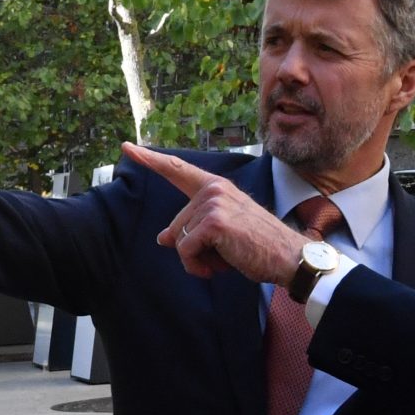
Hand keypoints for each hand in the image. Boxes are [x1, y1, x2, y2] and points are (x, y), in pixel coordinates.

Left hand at [120, 143, 308, 284]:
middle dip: (193, 249)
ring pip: (180, 241)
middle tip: (225, 253)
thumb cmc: (258, 246)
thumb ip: (192, 229)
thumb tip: (162, 238)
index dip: (149, 159)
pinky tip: (221, 266)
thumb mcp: (220, 235)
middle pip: (176, 226)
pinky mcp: (214, 222)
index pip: (177, 170)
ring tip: (227, 257)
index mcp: (215, 187)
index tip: (126, 148)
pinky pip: (186, 251)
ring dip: (198, 260)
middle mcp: (213, 189)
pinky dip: (198, 266)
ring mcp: (213, 203)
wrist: (288, 257)